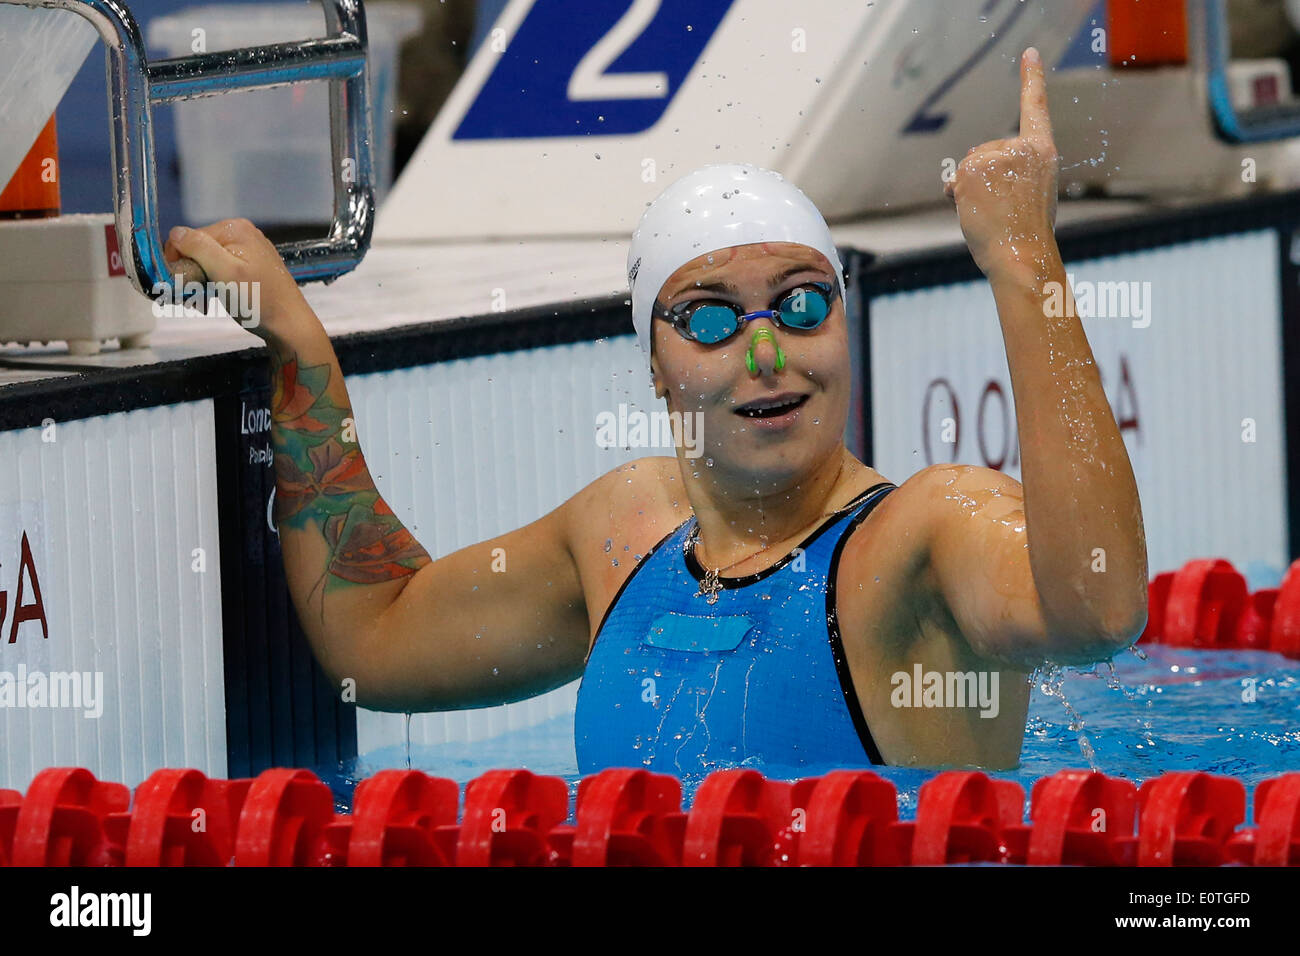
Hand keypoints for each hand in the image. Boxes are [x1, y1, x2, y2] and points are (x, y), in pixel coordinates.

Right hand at [161, 217, 313, 341]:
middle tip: (195, 298)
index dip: (179, 261)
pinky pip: (220, 269)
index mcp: (235, 228)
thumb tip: (175, 232)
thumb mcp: (224, 273)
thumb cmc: (258, 301)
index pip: (188, 237)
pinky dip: (212, 284)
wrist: (289, 325)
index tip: (181, 285)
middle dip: (191, 273)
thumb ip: (199, 249)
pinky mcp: (250, 266)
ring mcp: (247, 250)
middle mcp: (241, 233)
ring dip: (199, 281)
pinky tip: (214, 298)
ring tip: (205, 301)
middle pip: (197, 249)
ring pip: (206, 261)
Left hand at [944, 47, 1059, 280]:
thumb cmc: (1025, 232)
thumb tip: (956, 177)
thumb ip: (1010, 171)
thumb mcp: (1031, 192)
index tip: (1029, 54)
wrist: (1020, 253)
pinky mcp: (971, 171)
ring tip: (990, 212)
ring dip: (969, 189)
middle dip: (984, 177)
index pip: (1035, 108)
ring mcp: (995, 157)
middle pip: (986, 152)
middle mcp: (1020, 148)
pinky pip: (954, 181)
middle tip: (1001, 207)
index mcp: (1042, 151)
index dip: (1032, 79)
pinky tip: (974, 212)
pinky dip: (956, 197)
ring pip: (969, 168)